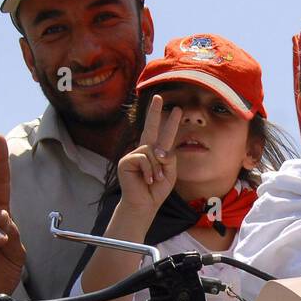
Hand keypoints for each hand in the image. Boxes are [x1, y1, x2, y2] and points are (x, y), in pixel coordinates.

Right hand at [116, 95, 181, 215]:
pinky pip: (143, 158)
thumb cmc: (156, 189)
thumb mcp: (170, 173)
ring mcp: (133, 154)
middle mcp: (144, 150)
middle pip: (150, 127)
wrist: (144, 204)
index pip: (163, 134)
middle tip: (159, 96)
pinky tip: (146, 180)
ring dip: (157, 168)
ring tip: (153, 180)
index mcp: (156, 152)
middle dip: (154, 112)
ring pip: (152, 151)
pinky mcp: (126, 160)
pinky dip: (148, 170)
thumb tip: (157, 149)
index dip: (169, 122)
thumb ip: (168, 158)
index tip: (175, 108)